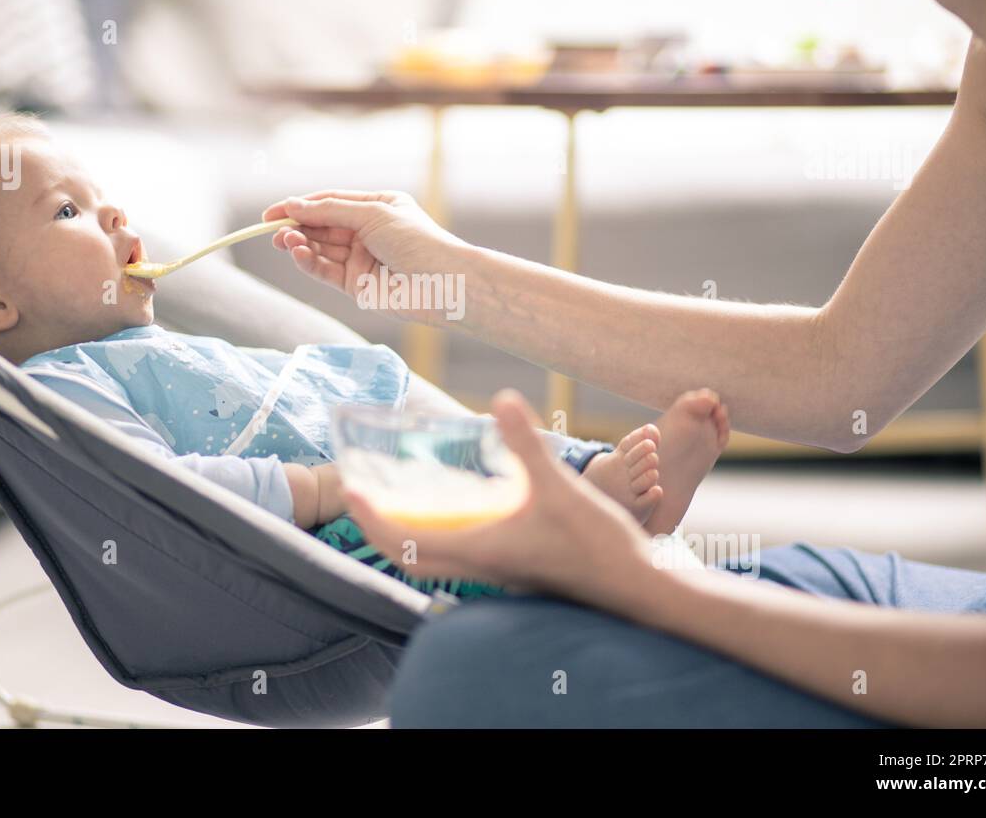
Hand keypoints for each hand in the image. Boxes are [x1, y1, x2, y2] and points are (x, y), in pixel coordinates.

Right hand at [261, 190, 467, 322]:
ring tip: (283, 241)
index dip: (301, 205)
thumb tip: (293, 206)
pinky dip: (309, 263)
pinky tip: (298, 254)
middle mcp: (368, 232)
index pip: (330, 202)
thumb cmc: (416, 240)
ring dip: (300, 244)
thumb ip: (330, 211)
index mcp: (377, 207)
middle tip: (273, 230)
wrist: (441, 282)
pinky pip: (326, 271)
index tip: (272, 211)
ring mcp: (362, 259)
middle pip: (322, 226)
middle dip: (297, 227)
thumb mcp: (372, 213)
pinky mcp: (357, 286)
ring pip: (321, 249)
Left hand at [340, 389, 659, 608]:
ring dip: (408, 537)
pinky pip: (460, 559)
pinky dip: (441, 539)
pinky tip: (457, 515)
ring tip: (398, 504)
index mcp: (481, 549)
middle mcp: (482, 568)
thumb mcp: (560, 486)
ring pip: (435, 563)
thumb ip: (527, 443)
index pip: (405, 542)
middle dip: (379, 531)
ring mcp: (497, 575)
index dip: (373, 519)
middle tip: (363, 499)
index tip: (351, 493)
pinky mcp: (515, 573)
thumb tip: (502, 398)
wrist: (634, 587)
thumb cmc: (597, 542)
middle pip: (410, 559)